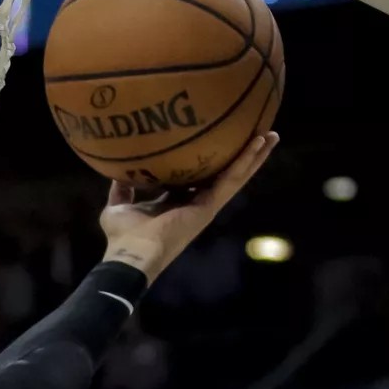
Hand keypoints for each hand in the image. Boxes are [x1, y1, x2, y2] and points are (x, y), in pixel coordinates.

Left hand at [99, 131, 279, 281]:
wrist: (131, 253)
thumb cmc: (122, 236)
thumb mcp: (119, 204)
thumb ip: (121, 188)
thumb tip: (117, 169)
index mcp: (176, 201)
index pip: (198, 177)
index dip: (208, 161)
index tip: (216, 142)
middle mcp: (195, 203)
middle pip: (224, 175)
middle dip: (242, 156)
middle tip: (259, 135)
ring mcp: (205, 206)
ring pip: (236, 176)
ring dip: (254, 156)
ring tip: (271, 135)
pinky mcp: (209, 207)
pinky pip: (231, 179)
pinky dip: (246, 160)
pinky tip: (259, 142)